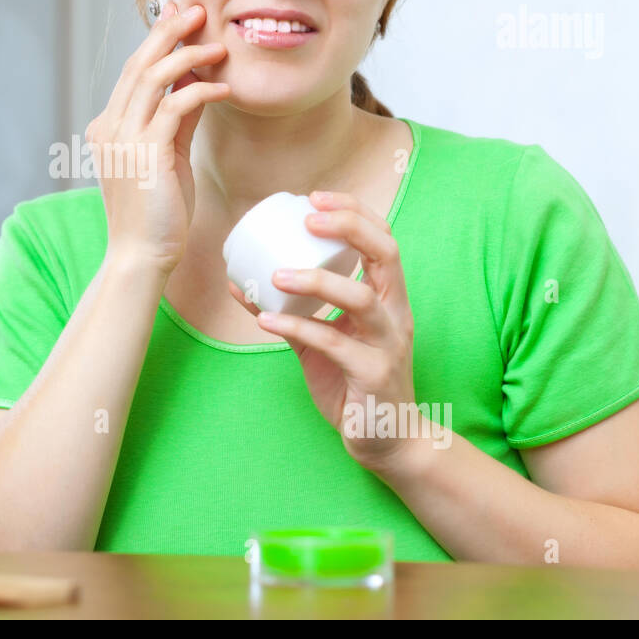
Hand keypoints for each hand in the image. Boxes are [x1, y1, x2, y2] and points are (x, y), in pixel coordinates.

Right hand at [87, 0, 229, 275]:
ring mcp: (123, 138)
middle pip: (139, 63)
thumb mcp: (167, 157)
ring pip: (154, 77)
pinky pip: (175, 105)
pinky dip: (201, 90)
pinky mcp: (146, 152)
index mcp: (108, 127)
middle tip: (199, 9)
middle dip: (170, 31)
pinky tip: (224, 89)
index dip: (157, 39)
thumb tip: (199, 87)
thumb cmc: (157, 214)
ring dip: (189, 54)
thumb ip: (177, 121)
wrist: (141, 256)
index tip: (181, 16)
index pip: (133, 71)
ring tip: (218, 45)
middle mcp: (109, 127)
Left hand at [227, 190, 417, 472]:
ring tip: (275, 275)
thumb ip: (291, 312)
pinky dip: (297, 328)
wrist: (387, 441)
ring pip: (360, 299)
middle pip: (385, 254)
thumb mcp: (322, 341)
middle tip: (306, 217)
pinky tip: (266, 320)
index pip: (383, 239)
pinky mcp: (373, 375)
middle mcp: (396, 313)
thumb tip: (242, 284)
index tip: (314, 197)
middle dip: (347, 227)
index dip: (353, 211)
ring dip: (315, 281)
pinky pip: (333, 344)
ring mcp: (388, 344)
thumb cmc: (354, 384)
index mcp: (389, 297)